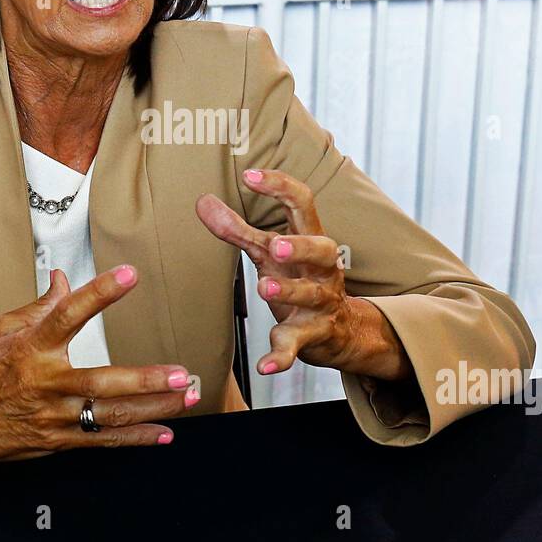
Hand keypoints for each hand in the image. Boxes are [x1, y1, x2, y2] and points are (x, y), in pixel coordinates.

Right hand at [0, 266, 197, 464]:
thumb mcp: (3, 330)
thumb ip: (41, 306)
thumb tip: (63, 278)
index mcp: (31, 348)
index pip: (68, 314)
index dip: (99, 293)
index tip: (129, 274)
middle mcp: (44, 383)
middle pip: (101, 382)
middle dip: (144, 380)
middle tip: (179, 373)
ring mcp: (51, 416)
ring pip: (108, 415)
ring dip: (151, 409)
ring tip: (184, 399)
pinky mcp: (55, 440)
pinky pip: (100, 441)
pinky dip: (134, 439)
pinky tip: (163, 432)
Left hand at [196, 168, 359, 375]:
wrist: (339, 330)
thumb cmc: (299, 279)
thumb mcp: (269, 253)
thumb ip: (237, 229)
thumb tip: (202, 201)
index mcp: (310, 240)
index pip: (303, 204)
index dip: (280, 187)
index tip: (250, 175)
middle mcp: (321, 270)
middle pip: (321, 249)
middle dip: (299, 246)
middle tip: (274, 244)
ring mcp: (320, 304)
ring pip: (310, 296)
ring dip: (288, 292)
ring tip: (265, 289)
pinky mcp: (311, 336)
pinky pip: (298, 347)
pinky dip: (282, 358)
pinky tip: (266, 366)